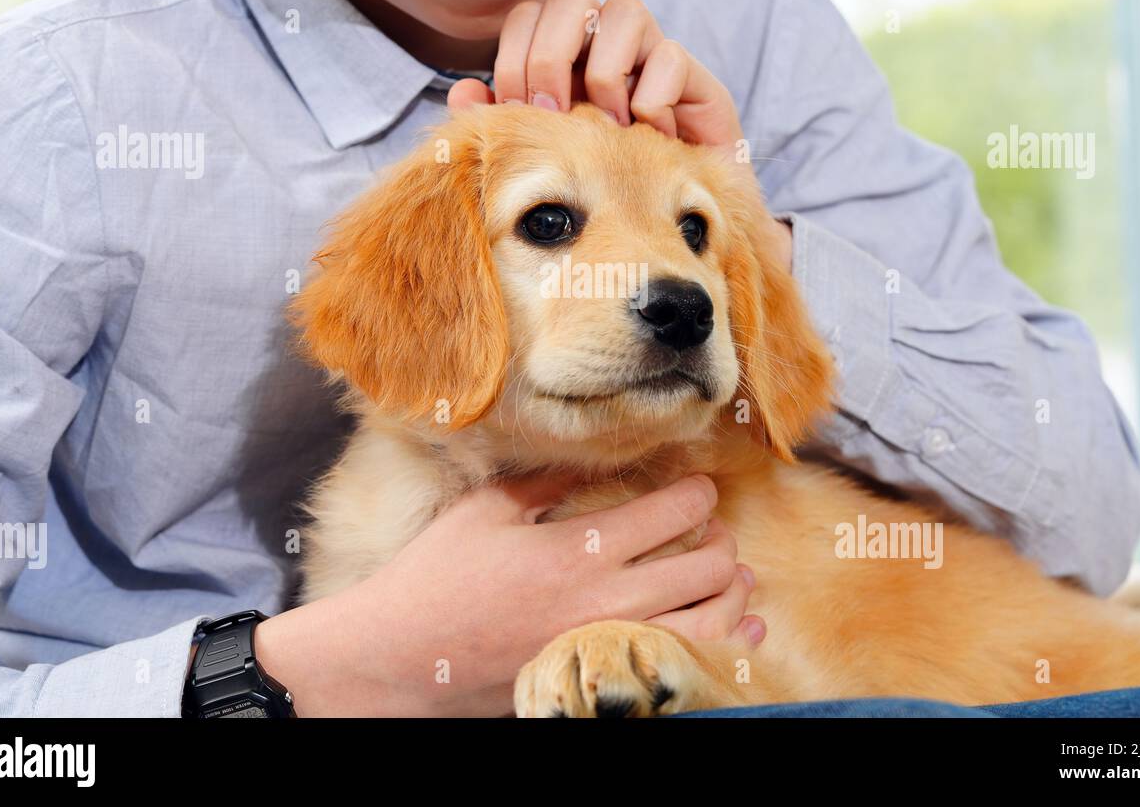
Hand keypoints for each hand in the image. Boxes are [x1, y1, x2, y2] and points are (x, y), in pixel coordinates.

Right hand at [255, 473, 762, 716]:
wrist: (399, 662)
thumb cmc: (434, 579)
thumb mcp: (484, 512)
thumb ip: (544, 483)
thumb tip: (591, 460)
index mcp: (576, 551)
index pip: (671, 514)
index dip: (698, 494)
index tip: (698, 486)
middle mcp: (604, 602)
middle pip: (706, 569)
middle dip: (720, 541)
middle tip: (712, 529)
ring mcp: (608, 647)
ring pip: (710, 625)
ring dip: (733, 593)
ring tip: (733, 575)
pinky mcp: (600, 678)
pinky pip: (685, 669)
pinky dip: (726, 645)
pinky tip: (740, 627)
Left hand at [446, 0, 792, 269]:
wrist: (670, 240)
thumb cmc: (601, 200)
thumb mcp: (540, 165)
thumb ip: (500, 128)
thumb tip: (462, 95)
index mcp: (564, 60)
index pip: (528, 16)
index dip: (514, 54)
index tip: (516, 112)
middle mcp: (608, 49)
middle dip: (552, 55)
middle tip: (554, 114)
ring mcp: (655, 60)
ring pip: (626, 9)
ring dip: (605, 71)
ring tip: (608, 125)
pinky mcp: (699, 84)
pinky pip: (672, 56)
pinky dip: (653, 96)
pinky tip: (649, 136)